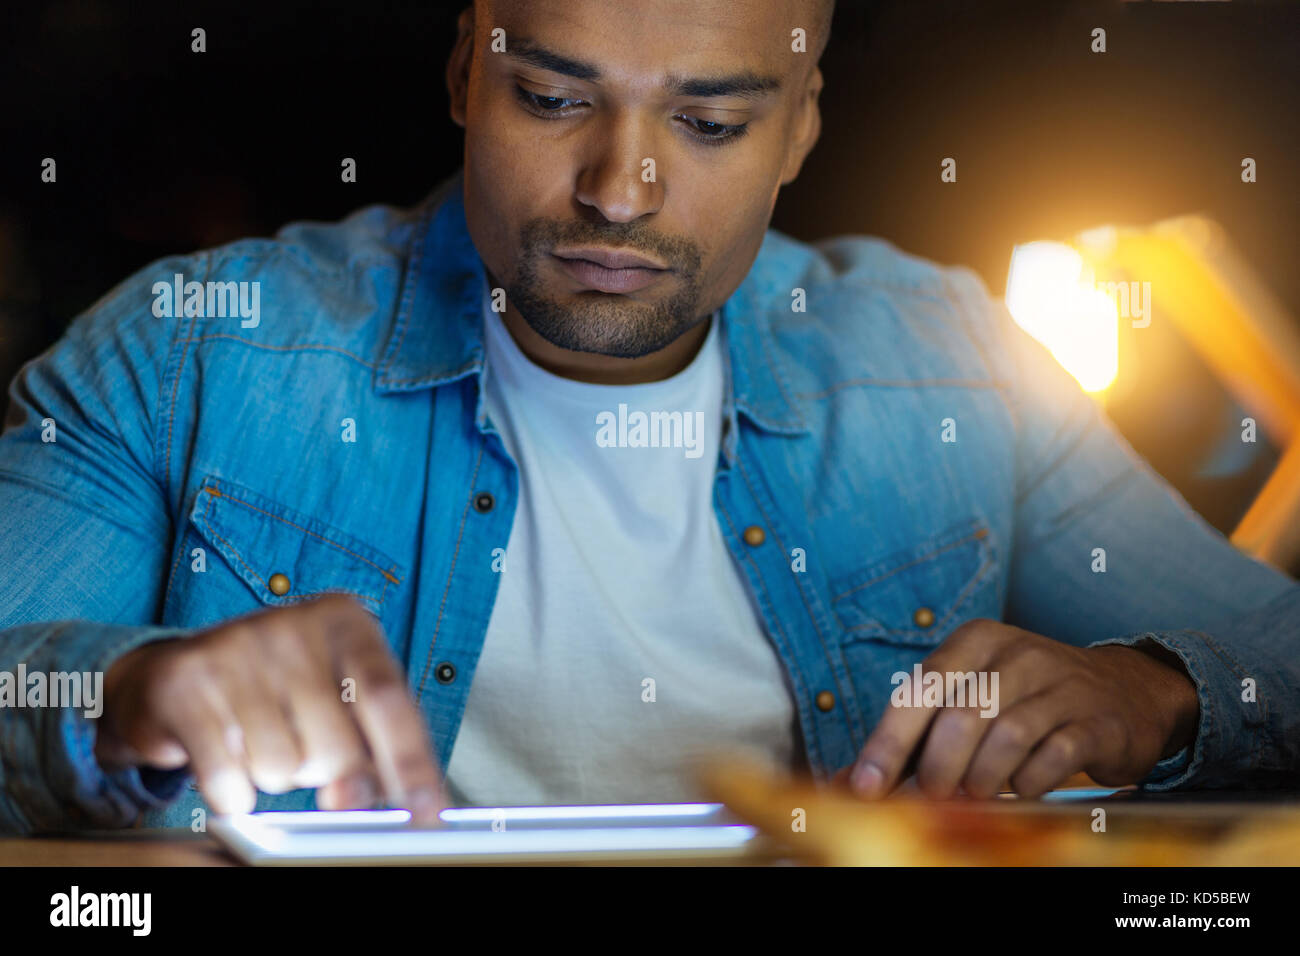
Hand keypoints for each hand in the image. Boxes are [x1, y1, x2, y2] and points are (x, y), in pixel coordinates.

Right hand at [94, 593, 442, 820]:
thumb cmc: (278, 690)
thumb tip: (386, 804)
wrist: (176, 675)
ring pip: (281, 767)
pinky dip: (231, 791)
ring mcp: (235, 647)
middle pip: (336, 746)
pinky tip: (225, 760)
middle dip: (325, 773)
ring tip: (258, 742)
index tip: (426, 813)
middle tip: (304, 752)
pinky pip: (227, 777)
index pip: (389, 699)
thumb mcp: (338, 694)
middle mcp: (292, 624)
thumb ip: (375, 741)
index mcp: (345, 620)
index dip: (410, 763)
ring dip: (274, 776)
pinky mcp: (185, 683)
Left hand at [847, 619, 1198, 799]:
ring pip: (1005, 736)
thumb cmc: (1028, 697)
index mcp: (976, 640)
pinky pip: (1053, 756)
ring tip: (975, 793)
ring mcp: (1062, 683)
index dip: (888, 742)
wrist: (1126, 691)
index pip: (920, 689)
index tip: (865, 787)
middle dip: (937, 768)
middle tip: (933, 796)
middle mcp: (1017, 652)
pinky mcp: (1096, 719)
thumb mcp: (974, 694)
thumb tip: (852, 781)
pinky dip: (1028, 782)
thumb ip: (918, 733)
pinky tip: (1022, 787)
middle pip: (961, 716)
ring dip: (981, 778)